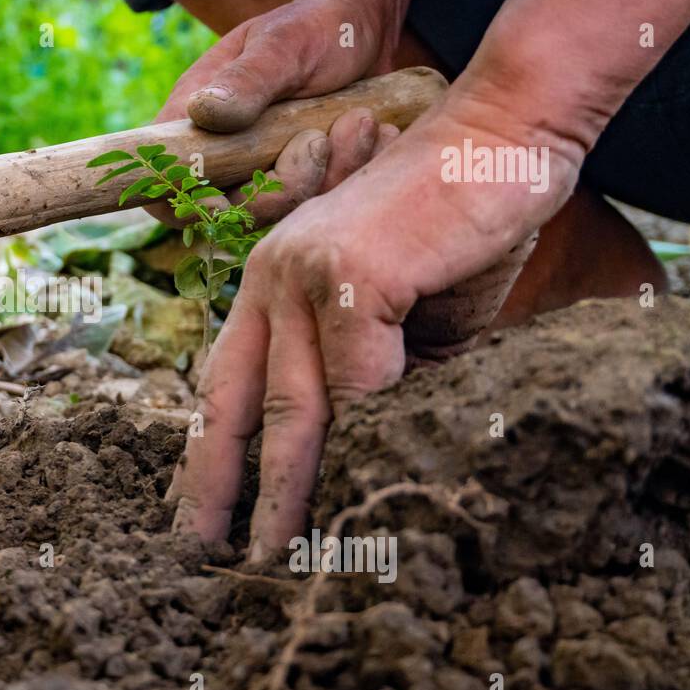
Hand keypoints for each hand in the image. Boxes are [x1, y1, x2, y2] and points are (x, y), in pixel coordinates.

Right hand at [145, 0, 397, 227]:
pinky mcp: (305, 181)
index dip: (185, 205)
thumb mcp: (280, 45)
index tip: (225, 199)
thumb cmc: (312, 26)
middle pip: (231, 213)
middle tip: (318, 139)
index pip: (163, 186)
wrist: (364, 28)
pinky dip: (354, 171)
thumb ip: (245, 81)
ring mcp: (265, 174)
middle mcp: (224, 158)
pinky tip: (378, 132)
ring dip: (328, 174)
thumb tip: (202, 112)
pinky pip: (323, 202)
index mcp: (194, 124)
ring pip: (284, 212)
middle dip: (280, 190)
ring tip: (360, 121)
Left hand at [167, 88, 582, 558]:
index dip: (205, 449)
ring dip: (281, 488)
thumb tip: (355, 451)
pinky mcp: (355, 272)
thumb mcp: (393, 312)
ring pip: (289, 404)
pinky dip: (367, 435)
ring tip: (273, 552)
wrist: (499, 137)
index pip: (223, 381)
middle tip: (198, 552)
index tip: (191, 508)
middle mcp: (271, 277)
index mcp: (268, 285)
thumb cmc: (449, 227)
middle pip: (234, 400)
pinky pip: (359, 381)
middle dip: (214, 485)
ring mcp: (307, 272)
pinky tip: (364, 485)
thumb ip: (366, 372)